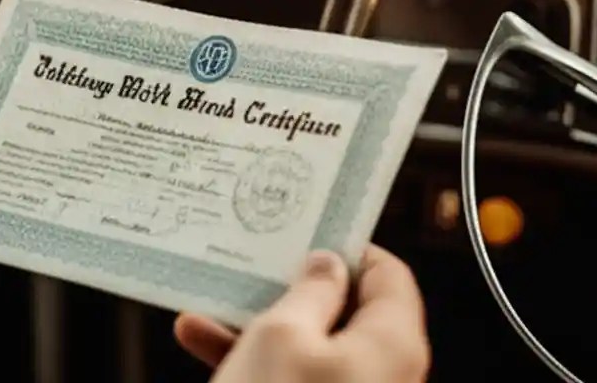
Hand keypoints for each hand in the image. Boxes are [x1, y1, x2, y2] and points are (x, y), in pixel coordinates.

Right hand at [174, 245, 430, 382]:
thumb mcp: (281, 334)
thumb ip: (310, 291)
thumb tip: (329, 266)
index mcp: (394, 344)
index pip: (388, 274)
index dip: (346, 247)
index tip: (304, 230)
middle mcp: (386, 376)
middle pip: (348, 313)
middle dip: (292, 288)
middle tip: (253, 263)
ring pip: (315, 350)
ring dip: (261, 324)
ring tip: (209, 306)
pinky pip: (299, 382)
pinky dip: (259, 362)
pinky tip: (202, 343)